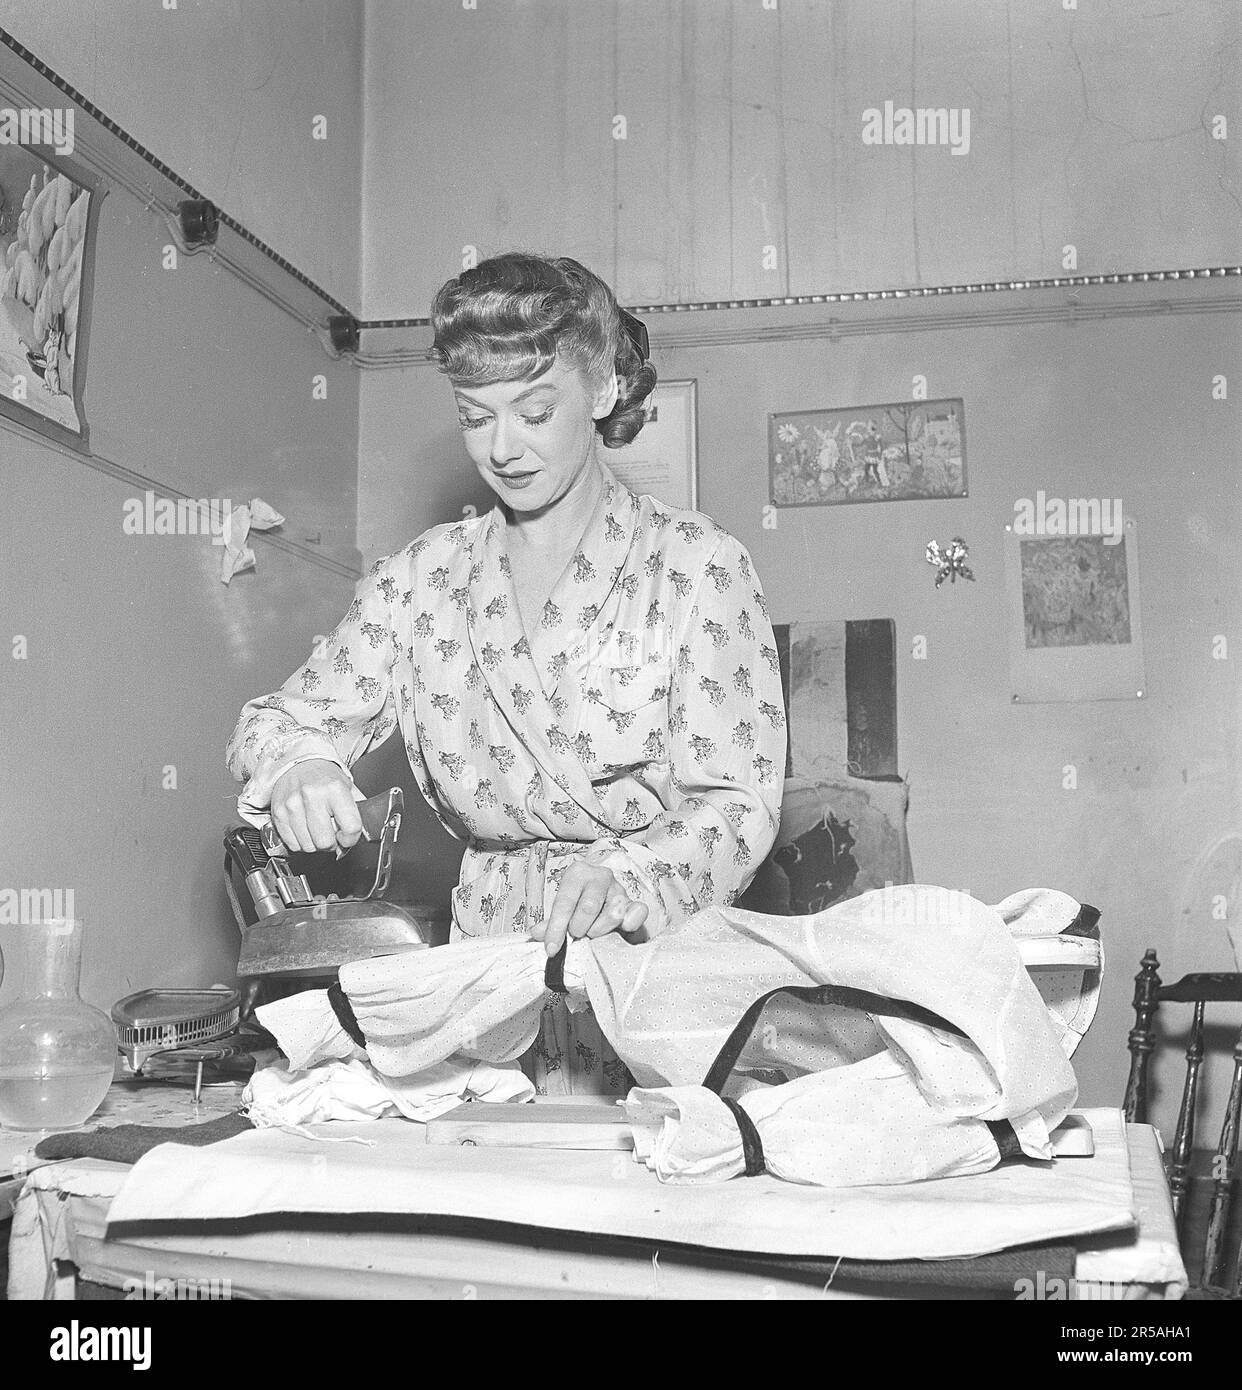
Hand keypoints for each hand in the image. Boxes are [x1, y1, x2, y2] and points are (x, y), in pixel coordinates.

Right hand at [268, 759, 362, 854]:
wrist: (299, 763)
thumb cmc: (325, 778)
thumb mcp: (348, 788)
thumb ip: (358, 812)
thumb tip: (361, 838)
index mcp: (335, 789)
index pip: (351, 828)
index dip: (351, 838)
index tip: (348, 836)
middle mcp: (312, 796)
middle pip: (326, 842)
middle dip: (332, 843)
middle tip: (331, 833)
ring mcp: (292, 805)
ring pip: (308, 846)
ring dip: (315, 843)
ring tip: (317, 829)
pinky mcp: (278, 814)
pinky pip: (292, 845)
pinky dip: (300, 842)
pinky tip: (305, 829)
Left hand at [533, 862, 648, 957]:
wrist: (603, 899)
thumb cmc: (578, 904)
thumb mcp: (562, 910)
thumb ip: (550, 923)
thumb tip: (536, 933)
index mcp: (577, 873)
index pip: (564, 902)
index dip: (556, 928)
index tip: (552, 949)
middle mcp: (600, 876)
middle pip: (588, 908)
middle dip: (579, 929)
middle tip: (577, 935)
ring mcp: (620, 888)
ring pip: (613, 913)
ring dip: (600, 930)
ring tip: (593, 933)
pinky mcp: (636, 902)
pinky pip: (638, 912)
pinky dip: (630, 924)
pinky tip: (621, 930)